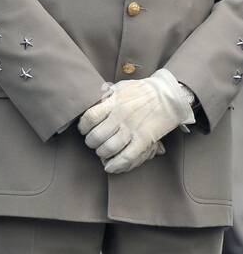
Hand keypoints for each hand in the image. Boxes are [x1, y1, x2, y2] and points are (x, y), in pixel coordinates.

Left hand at [78, 69, 193, 173]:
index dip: (83, 127)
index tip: (84, 130)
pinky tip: (111, 167)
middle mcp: (121, 116)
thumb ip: (107, 95)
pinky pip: (127, 156)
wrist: (169, 95)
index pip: (90, 118)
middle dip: (91, 143)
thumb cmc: (144, 91)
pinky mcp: (144, 139)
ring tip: (103, 152)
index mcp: (114, 102)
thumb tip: (93, 102)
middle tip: (94, 142)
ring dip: (102, 154)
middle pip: (96, 136)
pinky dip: (116, 165)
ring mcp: (132, 129)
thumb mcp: (122, 87)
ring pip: (109, 149)